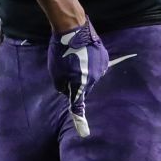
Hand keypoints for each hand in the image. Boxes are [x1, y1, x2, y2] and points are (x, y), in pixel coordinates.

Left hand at [46, 22, 107, 137]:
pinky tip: (82, 52)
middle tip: (66, 67)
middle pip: (84, 87)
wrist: (73, 27)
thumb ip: (62, 85)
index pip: (78, 104)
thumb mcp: (55, 71)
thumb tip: (67, 91)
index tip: (84, 133)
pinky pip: (96, 66)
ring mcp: (102, 67)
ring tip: (74, 56)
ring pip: (91, 76)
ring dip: (83, 70)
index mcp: (80, 83)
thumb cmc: (60, 50)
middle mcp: (94, 78)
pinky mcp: (105, 58)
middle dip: (76, 81)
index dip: (80, 119)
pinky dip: (90, 62)